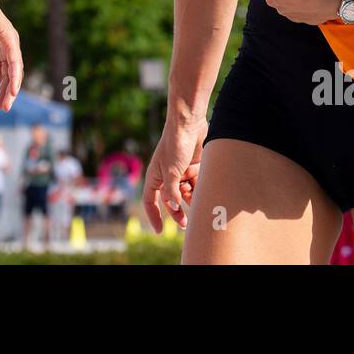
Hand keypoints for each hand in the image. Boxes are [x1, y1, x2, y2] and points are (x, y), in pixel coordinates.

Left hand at [0, 0, 23, 111]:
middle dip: (10, 90)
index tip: (12, 94)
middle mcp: (10, 42)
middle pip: (13, 71)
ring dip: (3, 88)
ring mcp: (4, 45)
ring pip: (6, 71)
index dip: (15, 80)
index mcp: (9, 37)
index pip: (15, 62)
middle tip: (5, 108)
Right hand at [142, 114, 206, 231]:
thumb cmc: (175, 144)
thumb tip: (173, 206)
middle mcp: (166, 175)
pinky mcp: (193, 167)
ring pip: (185, 193)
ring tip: (198, 204)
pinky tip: (202, 188)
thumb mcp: (172, 170)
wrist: (189, 123)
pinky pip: (195, 184)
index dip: (154, 216)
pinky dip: (198, 187)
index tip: (160, 230)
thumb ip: (172, 190)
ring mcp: (180, 171)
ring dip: (190, 200)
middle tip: (185, 224)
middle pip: (170, 201)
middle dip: (177, 212)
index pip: (150, 201)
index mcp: (155, 176)